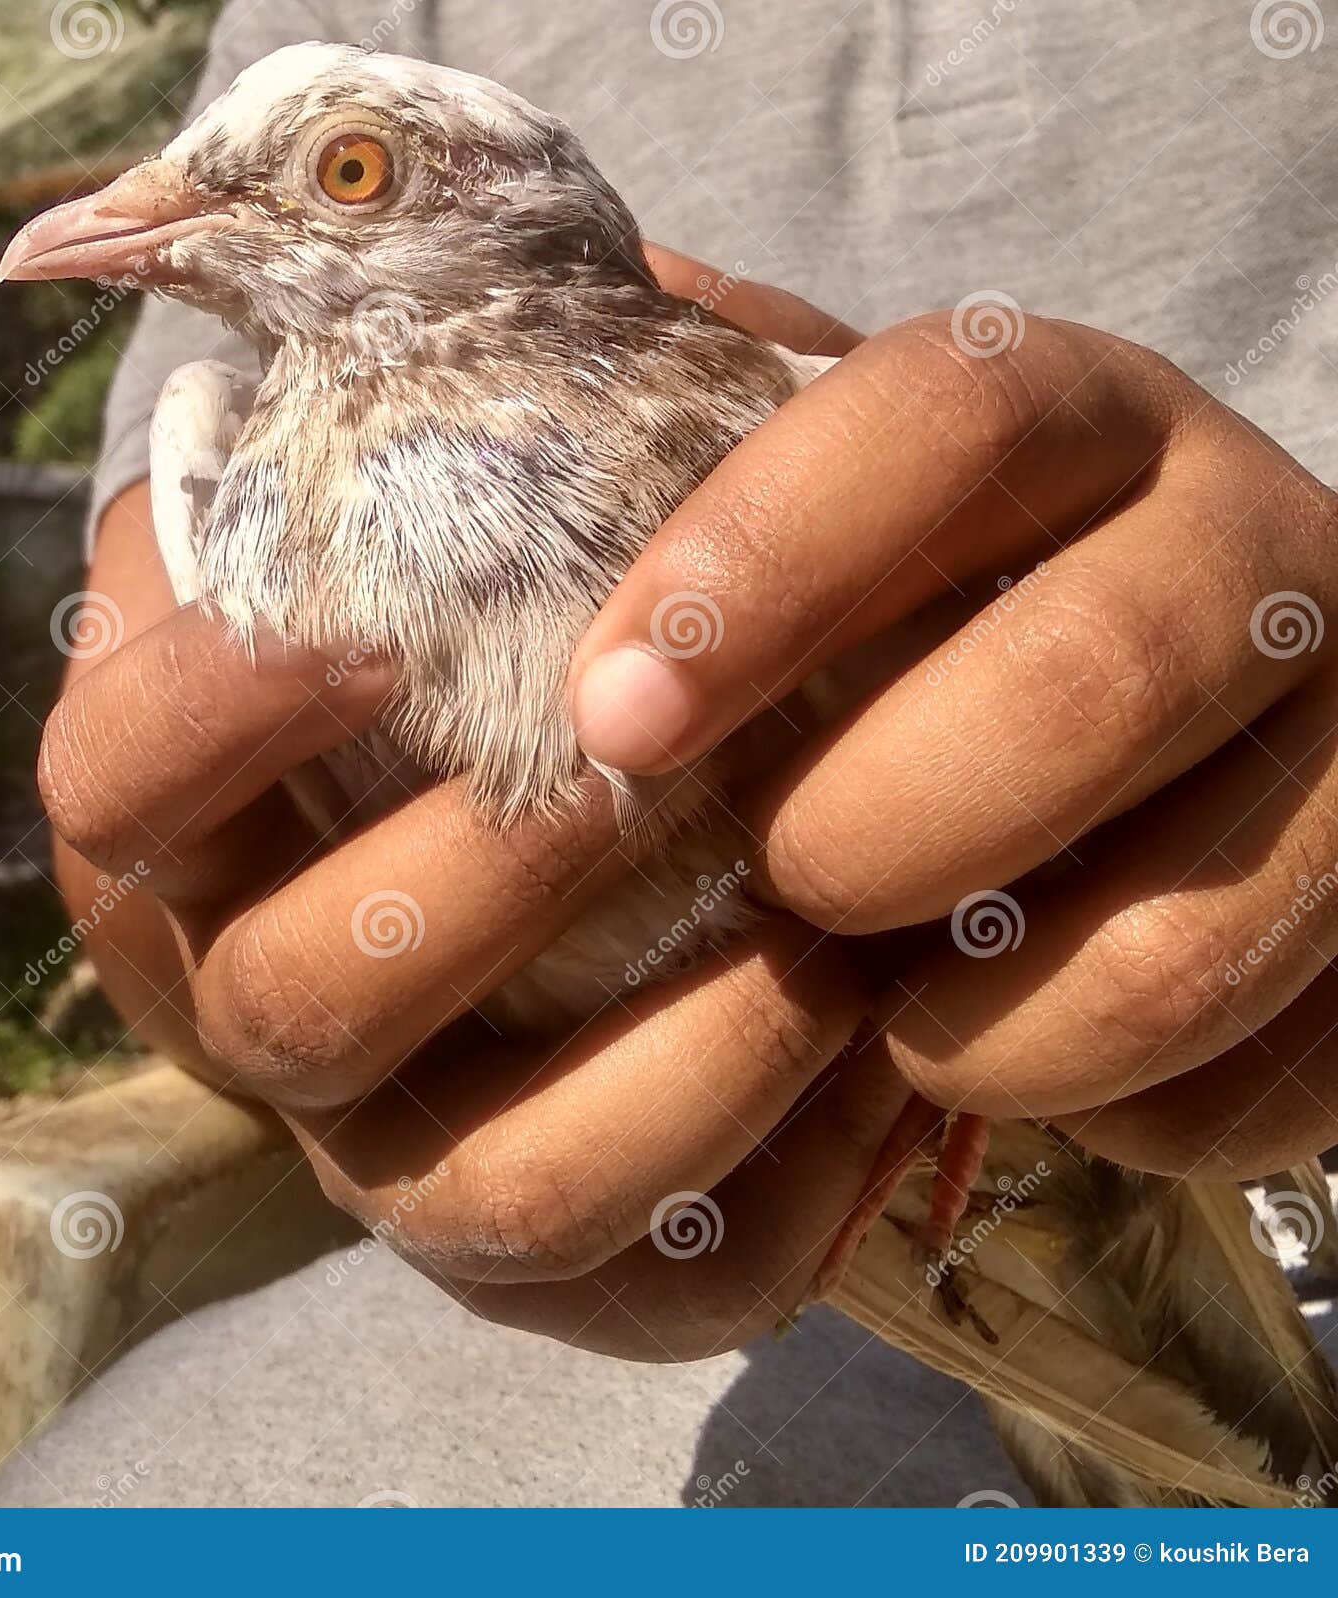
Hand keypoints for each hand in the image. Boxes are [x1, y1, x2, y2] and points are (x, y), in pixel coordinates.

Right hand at [41, 344, 913, 1359]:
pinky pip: (647, 1287)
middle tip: (651, 773)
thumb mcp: (476, 527)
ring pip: (484, 1192)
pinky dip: (777, 1197)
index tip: (373, 611)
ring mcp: (405, 1159)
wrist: (624, 853)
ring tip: (823, 953)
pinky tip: (881, 1075)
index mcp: (203, 835)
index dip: (217, 710)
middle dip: (480, 884)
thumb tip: (544, 270)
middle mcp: (270, 1010)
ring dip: (663, 1069)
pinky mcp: (557, 1271)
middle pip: (298, 1001)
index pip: (121, 786)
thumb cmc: (535, 657)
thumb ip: (469, 414)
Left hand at [568, 302, 1337, 1178]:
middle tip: (779, 881)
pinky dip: (1105, 1114)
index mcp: (1078, 418)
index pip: (945, 415)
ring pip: (1180, 940)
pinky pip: (1251, 1081)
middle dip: (881, 824)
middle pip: (1091, 677)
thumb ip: (697, 425)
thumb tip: (552, 341)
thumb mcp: (806, 509)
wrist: (1149, 767)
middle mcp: (1244, 550)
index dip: (767, 563)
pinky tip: (1019, 1064)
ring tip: (884, 1020)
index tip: (615, 716)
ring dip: (981, 1024)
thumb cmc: (910, 636)